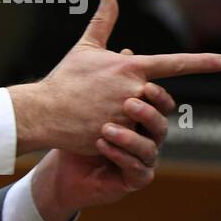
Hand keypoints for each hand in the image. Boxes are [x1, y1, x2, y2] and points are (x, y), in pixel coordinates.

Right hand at [8, 0, 220, 155]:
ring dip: (128, 119)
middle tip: (109, 102)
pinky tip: (94, 129)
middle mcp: (133, 90)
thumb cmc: (65, 79)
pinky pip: (128, 139)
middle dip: (141, 102)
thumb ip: (104, 22)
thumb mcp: (85, 48)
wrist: (41, 111)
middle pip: (157, 99)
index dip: (202, 62)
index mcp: (130, 67)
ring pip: (142, 119)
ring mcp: (126, 114)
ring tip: (100, 114)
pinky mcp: (117, 135)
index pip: (174, 64)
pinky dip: (116, 135)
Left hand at [29, 52, 173, 220]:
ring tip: (106, 129)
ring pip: (150, 149)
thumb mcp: (90, 90)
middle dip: (148, 114)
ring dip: (130, 138)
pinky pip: (137, 170)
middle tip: (128, 104)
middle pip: (161, 124)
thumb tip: (123, 42)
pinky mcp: (132, 179)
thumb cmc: (76, 124)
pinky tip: (101, 146)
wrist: (59, 157)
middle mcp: (147, 137)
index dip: (159, 95)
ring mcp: (142, 159)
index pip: (160, 102)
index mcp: (141, 116)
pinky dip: (121, 157)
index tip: (145, 85)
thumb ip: (106, 64)